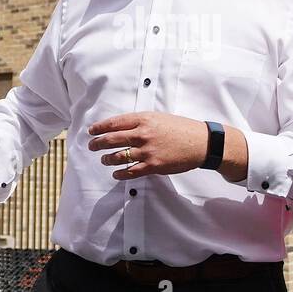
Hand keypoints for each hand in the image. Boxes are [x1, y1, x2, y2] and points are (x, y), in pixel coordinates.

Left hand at [88, 112, 208, 179]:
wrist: (200, 142)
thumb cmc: (181, 128)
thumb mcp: (159, 118)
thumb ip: (140, 121)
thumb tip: (121, 127)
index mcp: (143, 119)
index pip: (114, 123)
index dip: (100, 128)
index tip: (92, 131)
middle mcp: (142, 134)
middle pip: (112, 139)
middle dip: (98, 144)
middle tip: (92, 146)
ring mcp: (147, 151)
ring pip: (118, 156)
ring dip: (107, 159)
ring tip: (103, 159)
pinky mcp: (153, 166)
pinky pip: (131, 171)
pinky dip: (120, 173)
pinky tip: (116, 174)